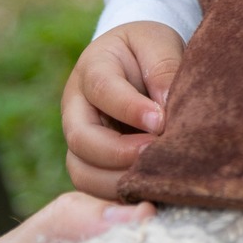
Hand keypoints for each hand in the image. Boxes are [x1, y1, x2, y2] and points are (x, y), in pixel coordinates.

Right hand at [61, 21, 184, 197]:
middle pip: (80, 138)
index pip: (102, 90)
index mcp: (92, 68)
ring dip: (117, 181)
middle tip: (155, 154)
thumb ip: (163, 69)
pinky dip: (118, 199)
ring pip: (81, 171)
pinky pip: (94, 190)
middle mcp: (77, 107)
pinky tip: (147, 196)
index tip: (161, 121)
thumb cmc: (149, 50)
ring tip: (153, 178)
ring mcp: (80, 138)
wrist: (139, 63)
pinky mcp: (91, 164)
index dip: (129, 109)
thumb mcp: (158, 44)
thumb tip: (165, 110)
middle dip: (118, 153)